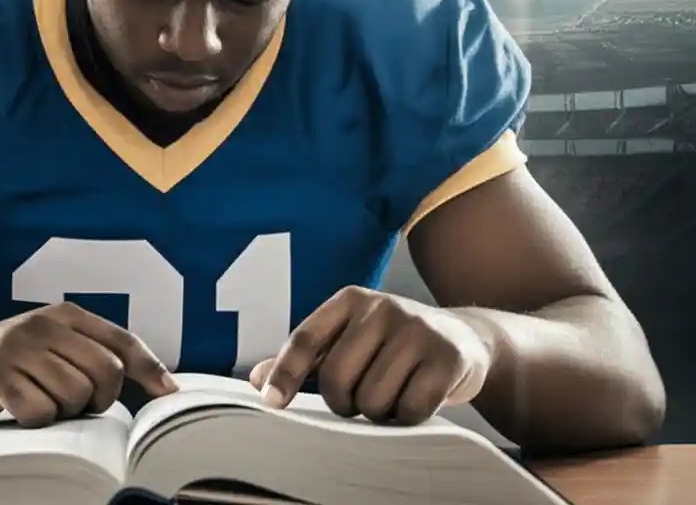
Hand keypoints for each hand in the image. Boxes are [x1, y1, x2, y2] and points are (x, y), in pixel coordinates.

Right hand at [0, 302, 178, 427]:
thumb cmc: (11, 363)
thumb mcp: (55, 347)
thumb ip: (97, 356)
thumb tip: (162, 383)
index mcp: (64, 315)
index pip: (121, 341)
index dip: (149, 368)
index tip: (168, 393)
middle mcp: (43, 325)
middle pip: (105, 372)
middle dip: (98, 398)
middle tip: (75, 403)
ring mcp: (18, 348)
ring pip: (74, 394)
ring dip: (62, 410)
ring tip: (40, 399)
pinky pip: (40, 411)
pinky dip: (34, 419)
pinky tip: (17, 407)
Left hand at [249, 286, 493, 424]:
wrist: (463, 339)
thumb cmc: (390, 345)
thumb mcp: (348, 339)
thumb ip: (305, 359)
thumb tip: (256, 379)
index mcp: (349, 300)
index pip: (305, 339)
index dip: (284, 373)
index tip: (271, 402)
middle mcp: (382, 308)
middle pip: (336, 378)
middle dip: (341, 403)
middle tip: (357, 401)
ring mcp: (417, 331)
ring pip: (372, 400)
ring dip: (377, 412)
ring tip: (391, 394)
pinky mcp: (447, 359)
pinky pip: (410, 410)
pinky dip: (407, 417)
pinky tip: (415, 399)